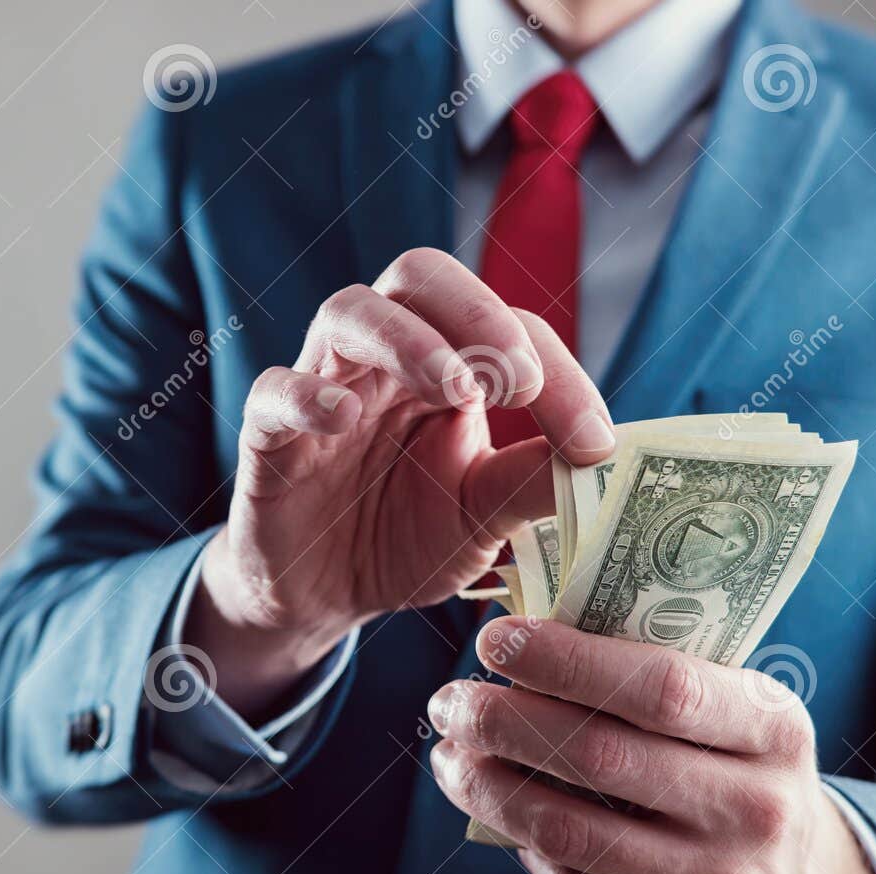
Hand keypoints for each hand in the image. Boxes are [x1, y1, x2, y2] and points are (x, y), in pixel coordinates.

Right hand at [186, 249, 613, 715]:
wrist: (326, 594)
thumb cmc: (407, 536)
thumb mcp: (484, 515)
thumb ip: (533, 482)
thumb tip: (607, 459)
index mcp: (449, 365)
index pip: (509, 332)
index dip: (558, 373)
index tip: (595, 442)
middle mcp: (385, 359)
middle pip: (419, 278)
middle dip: (476, 314)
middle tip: (520, 380)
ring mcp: (323, 388)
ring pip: (347, 313)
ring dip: (406, 340)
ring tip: (455, 389)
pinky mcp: (268, 437)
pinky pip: (273, 392)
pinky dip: (306, 396)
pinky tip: (342, 419)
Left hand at [428, 618, 875, 873]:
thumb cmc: (746, 777)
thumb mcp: (741, 715)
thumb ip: (657, 678)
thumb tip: (524, 640)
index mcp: (774, 728)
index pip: (661, 687)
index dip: (566, 660)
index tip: (494, 641)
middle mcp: (756, 810)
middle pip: (600, 757)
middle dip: (502, 722)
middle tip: (449, 701)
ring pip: (571, 831)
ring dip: (489, 787)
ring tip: (450, 757)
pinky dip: (522, 843)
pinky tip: (498, 811)